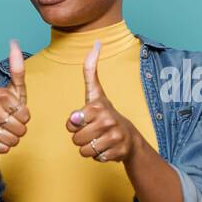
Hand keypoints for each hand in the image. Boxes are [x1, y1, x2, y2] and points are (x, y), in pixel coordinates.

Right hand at [0, 39, 29, 155]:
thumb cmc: (7, 112)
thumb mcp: (16, 92)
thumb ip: (17, 69)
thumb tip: (13, 41)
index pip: (24, 111)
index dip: (25, 116)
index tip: (17, 112)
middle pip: (20, 126)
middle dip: (20, 129)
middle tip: (12, 125)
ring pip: (12, 138)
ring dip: (13, 139)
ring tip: (6, 133)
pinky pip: (3, 147)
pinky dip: (5, 147)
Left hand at [67, 40, 139, 162]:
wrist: (129, 137)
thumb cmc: (106, 114)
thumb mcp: (96, 93)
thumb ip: (90, 71)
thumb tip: (96, 43)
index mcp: (98, 106)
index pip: (72, 121)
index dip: (74, 123)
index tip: (85, 119)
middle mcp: (107, 120)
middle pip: (75, 138)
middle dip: (80, 138)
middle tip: (92, 132)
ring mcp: (114, 137)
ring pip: (84, 150)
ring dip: (87, 148)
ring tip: (98, 140)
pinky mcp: (117, 152)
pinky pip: (95, 158)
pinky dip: (98, 156)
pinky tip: (105, 148)